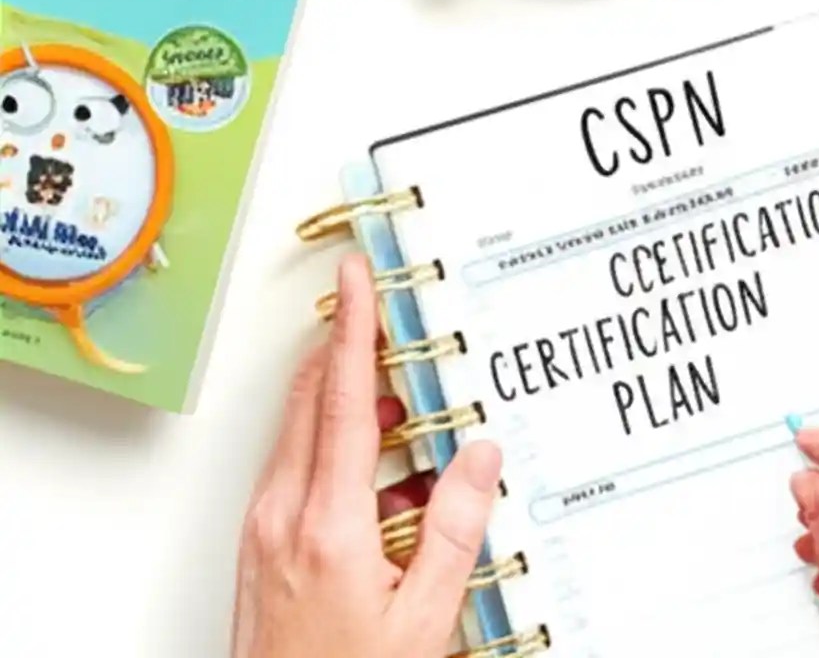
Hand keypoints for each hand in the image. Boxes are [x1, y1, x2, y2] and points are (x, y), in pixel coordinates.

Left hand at [232, 254, 503, 657]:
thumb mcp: (424, 618)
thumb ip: (455, 531)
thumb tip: (479, 459)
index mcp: (328, 526)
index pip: (345, 402)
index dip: (355, 331)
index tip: (357, 280)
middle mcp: (283, 515)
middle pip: (313, 401)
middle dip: (350, 352)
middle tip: (386, 322)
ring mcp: (264, 528)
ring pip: (303, 433)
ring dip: (350, 410)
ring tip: (409, 427)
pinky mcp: (260, 543)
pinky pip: (297, 470)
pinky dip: (336, 454)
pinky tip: (382, 490)